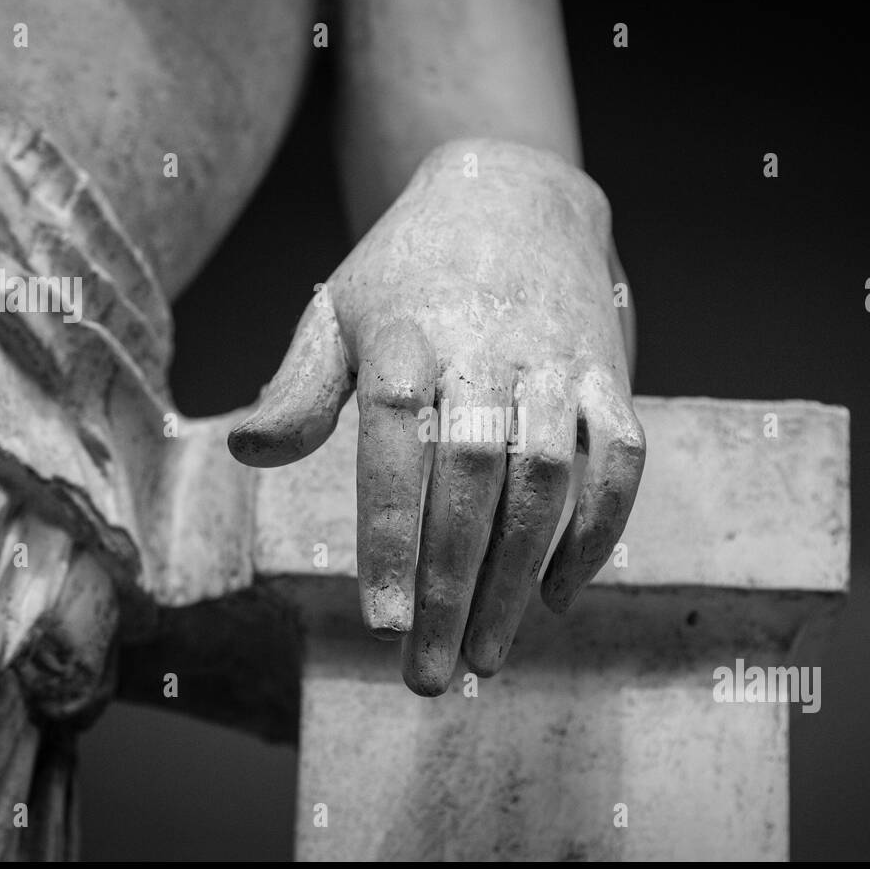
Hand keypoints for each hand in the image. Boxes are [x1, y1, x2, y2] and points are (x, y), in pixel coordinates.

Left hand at [228, 139, 644, 694]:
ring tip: (489, 655)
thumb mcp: (340, 312)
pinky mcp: (607, 375)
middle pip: (474, 474)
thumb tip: (250, 452)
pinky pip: (620, 458)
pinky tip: (557, 595)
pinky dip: (598, 531)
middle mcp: (487, 346)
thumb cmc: (409, 274)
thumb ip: (299, 387)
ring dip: (520, 573)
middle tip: (432, 672)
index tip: (382, 621)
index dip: (390, 531)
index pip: (396, 438)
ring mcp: (555, 360)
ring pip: (548, 475)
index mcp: (408, 333)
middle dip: (454, 583)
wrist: (515, 196)